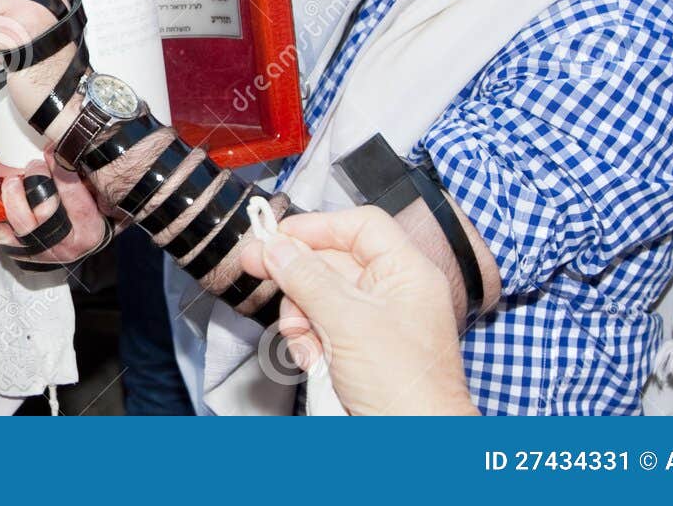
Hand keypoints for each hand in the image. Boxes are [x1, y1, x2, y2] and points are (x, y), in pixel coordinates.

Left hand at [0, 153, 109, 265]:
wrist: (87, 241)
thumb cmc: (94, 213)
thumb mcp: (96, 192)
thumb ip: (79, 172)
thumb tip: (57, 147)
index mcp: (90, 226)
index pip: (72, 192)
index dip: (58, 168)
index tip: (51, 151)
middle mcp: (69, 243)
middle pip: (44, 213)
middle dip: (34, 182)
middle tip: (32, 167)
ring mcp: (46, 252)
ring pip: (22, 227)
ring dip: (12, 201)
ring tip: (13, 183)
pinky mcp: (28, 254)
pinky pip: (5, 241)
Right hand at [239, 206, 474, 414]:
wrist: (413, 447)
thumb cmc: (406, 388)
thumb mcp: (349, 323)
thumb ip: (309, 279)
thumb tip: (277, 247)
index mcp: (407, 273)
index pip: (361, 227)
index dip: (318, 226)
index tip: (278, 234)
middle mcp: (393, 293)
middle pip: (331, 262)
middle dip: (299, 279)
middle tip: (258, 269)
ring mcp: (374, 324)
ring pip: (318, 298)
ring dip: (301, 319)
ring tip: (305, 342)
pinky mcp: (357, 352)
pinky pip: (319, 330)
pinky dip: (308, 343)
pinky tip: (313, 361)